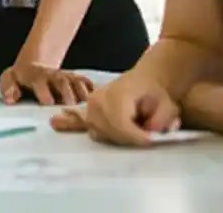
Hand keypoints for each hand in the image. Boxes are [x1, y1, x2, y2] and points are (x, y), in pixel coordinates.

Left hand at [0, 59, 93, 105]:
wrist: (36, 66)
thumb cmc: (22, 78)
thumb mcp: (10, 79)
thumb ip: (8, 88)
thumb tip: (10, 98)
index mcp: (36, 77)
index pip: (40, 83)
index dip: (44, 92)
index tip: (48, 103)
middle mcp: (54, 76)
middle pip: (63, 82)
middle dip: (68, 95)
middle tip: (72, 109)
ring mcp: (67, 77)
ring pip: (78, 84)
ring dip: (83, 96)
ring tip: (88, 109)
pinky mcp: (78, 80)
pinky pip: (89, 84)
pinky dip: (94, 92)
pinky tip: (98, 102)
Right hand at [50, 73, 179, 146]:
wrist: (145, 81)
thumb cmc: (156, 94)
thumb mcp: (167, 105)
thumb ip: (160, 121)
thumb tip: (148, 133)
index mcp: (118, 93)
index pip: (120, 122)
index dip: (135, 135)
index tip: (150, 141)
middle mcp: (100, 98)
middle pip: (109, 129)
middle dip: (128, 138)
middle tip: (146, 137)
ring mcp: (91, 103)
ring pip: (98, 130)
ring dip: (115, 136)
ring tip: (133, 130)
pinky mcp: (88, 109)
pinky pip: (78, 120)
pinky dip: (69, 123)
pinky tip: (55, 122)